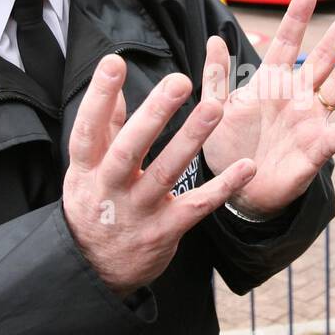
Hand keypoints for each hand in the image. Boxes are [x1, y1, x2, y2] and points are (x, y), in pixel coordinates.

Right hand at [63, 57, 256, 297]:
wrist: (93, 272)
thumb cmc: (95, 207)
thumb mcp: (87, 171)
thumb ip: (105, 128)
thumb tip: (113, 82)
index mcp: (86, 170)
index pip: (88, 130)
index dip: (99, 97)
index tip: (114, 62)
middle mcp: (109, 189)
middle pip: (129, 149)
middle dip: (154, 115)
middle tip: (178, 81)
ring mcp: (138, 212)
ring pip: (166, 173)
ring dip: (191, 140)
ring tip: (216, 108)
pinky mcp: (165, 231)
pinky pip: (197, 206)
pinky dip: (223, 188)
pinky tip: (247, 167)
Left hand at [200, 0, 334, 217]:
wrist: (240, 192)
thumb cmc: (229, 149)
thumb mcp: (216, 111)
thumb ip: (217, 78)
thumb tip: (215, 39)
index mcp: (271, 83)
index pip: (287, 44)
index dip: (297, 19)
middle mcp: (297, 96)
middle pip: (324, 57)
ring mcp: (312, 120)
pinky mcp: (318, 149)